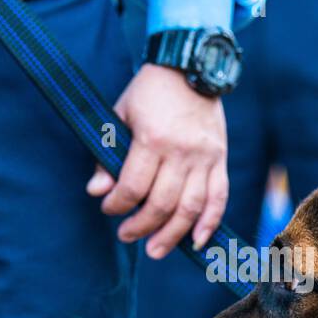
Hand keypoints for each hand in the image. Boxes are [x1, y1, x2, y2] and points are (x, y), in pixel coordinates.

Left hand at [85, 64, 228, 258]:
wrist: (190, 67)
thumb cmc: (149, 92)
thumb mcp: (120, 115)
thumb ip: (107, 156)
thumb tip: (97, 191)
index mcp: (152, 139)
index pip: (133, 187)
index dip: (117, 205)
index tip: (109, 208)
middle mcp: (181, 152)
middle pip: (162, 204)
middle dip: (141, 226)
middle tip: (126, 235)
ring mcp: (204, 157)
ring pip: (191, 208)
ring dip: (172, 234)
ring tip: (155, 250)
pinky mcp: (220, 160)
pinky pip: (218, 198)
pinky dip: (209, 223)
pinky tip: (197, 242)